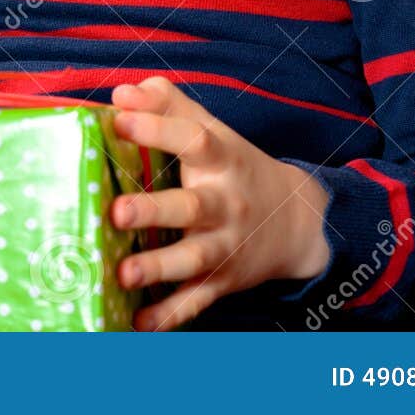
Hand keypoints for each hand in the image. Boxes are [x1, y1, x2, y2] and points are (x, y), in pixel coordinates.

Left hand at [107, 76, 331, 330]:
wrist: (297, 221)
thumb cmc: (234, 168)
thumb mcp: (212, 130)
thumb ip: (169, 105)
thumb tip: (122, 91)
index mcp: (220, 160)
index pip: (192, 139)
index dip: (156, 126)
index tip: (116, 118)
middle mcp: (225, 203)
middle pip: (191, 207)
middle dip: (155, 211)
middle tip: (116, 212)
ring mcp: (225, 245)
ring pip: (194, 259)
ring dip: (159, 268)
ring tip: (124, 273)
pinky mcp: (223, 280)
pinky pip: (197, 301)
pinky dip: (170, 315)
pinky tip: (138, 323)